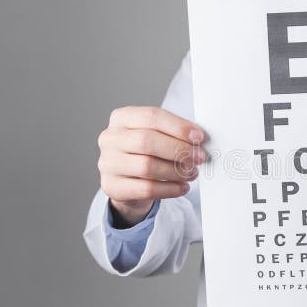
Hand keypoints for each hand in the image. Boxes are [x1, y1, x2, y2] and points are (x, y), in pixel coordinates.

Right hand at [97, 106, 206, 225]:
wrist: (127, 180)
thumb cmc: (147, 152)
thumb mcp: (157, 135)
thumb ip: (174, 133)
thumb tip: (198, 140)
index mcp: (122, 118)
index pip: (151, 116)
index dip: (178, 127)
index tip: (198, 137)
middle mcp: (110, 138)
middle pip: (147, 141)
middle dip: (179, 150)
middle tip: (199, 158)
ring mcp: (108, 163)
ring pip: (147, 167)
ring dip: (176, 171)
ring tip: (192, 173)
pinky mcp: (112, 186)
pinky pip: (146, 189)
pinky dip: (170, 189)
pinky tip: (182, 187)